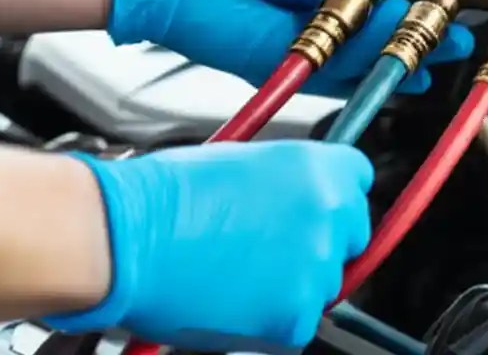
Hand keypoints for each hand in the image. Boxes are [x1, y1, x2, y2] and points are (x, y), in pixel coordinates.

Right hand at [44, 141, 372, 349]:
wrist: (128, 237)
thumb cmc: (166, 196)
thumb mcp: (242, 164)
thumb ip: (285, 183)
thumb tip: (295, 199)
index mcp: (318, 168)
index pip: (359, 179)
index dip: (334, 196)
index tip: (319, 209)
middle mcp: (328, 215)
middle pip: (351, 235)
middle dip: (320, 244)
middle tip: (273, 249)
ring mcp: (315, 269)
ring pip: (323, 285)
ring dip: (292, 284)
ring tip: (237, 273)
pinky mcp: (294, 317)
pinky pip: (296, 324)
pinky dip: (270, 321)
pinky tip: (232, 299)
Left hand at [107, 0, 472, 95]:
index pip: (385, 4)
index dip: (421, 7)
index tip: (451, 0)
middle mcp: (321, 20)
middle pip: (385, 40)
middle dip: (427, 42)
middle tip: (461, 36)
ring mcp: (306, 43)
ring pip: (367, 57)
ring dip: (405, 49)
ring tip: (438, 35)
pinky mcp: (286, 58)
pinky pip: (335, 66)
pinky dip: (365, 56)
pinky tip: (391, 41)